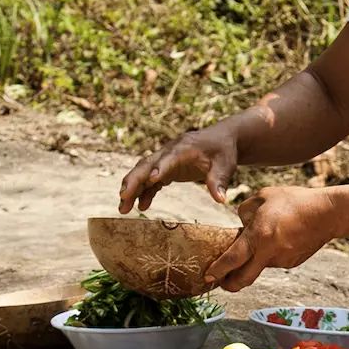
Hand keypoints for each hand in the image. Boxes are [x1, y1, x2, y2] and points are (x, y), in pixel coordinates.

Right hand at [118, 127, 237, 213]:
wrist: (222, 139)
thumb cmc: (223, 151)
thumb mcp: (225, 165)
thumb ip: (219, 181)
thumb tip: (220, 200)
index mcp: (184, 147)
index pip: (169, 157)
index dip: (159, 168)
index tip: (151, 180)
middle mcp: (170, 151)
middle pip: (146, 164)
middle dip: (133, 180)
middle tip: (123, 197)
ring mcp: (166, 160)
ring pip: (144, 173)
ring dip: (133, 189)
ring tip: (122, 209)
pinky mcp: (166, 169)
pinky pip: (151, 181)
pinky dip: (145, 192)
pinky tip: (141, 206)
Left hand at [204, 187, 334, 291]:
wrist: (328, 213)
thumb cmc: (295, 200)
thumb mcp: (264, 196)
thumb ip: (245, 210)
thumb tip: (241, 224)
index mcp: (258, 236)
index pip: (231, 260)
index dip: (217, 271)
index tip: (207, 276)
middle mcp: (268, 253)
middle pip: (243, 279)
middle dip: (229, 284)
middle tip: (222, 282)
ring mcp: (282, 260)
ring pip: (261, 265)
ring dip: (255, 258)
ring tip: (265, 238)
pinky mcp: (293, 262)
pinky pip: (276, 260)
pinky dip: (272, 253)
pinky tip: (281, 238)